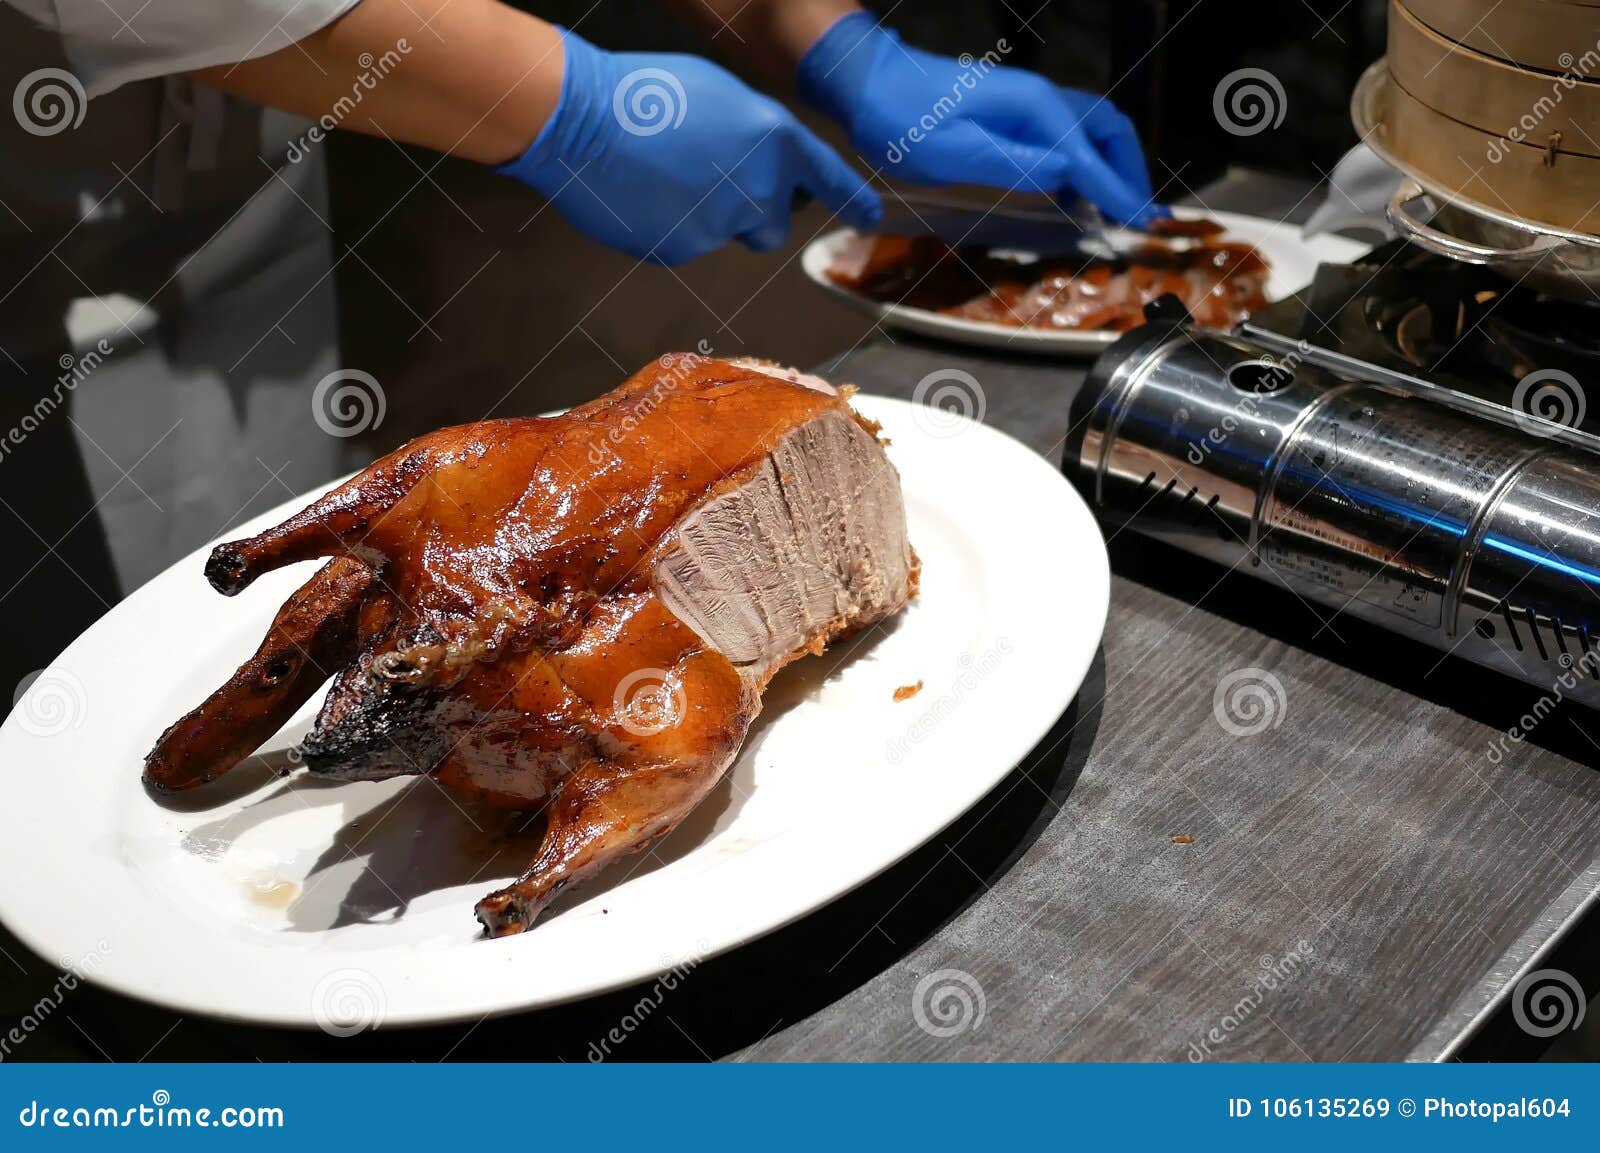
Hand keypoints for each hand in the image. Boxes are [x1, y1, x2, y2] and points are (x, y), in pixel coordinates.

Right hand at [496, 29, 881, 264]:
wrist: (580, 121)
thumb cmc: (644, 95)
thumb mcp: (720, 96)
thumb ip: (755, 135)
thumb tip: (758, 162)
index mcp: (774, 139)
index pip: (829, 179)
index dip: (852, 200)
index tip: (869, 217)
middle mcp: (758, 188)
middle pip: (774, 224)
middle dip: (754, 213)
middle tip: (715, 182)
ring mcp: (721, 225)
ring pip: (728, 234)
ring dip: (708, 216)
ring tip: (667, 179)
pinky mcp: (684, 251)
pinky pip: (689, 244)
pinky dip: (673, 227)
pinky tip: (647, 196)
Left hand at [797, 12, 1157, 225]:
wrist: (870, 85)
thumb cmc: (901, 121)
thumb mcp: (951, 152)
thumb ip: (1012, 163)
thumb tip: (1070, 173)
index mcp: (1033, 109)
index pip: (1090, 157)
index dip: (1119, 193)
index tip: (1142, 226)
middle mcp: (1041, 99)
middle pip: (1109, 130)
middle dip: (1130, 173)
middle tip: (1138, 216)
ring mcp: (1028, 103)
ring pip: (1092, 129)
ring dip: (1111, 165)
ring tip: (1115, 209)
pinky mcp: (1014, 113)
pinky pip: (1068, 134)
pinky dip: (1086, 161)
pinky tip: (1074, 192)